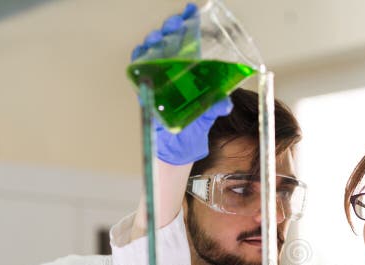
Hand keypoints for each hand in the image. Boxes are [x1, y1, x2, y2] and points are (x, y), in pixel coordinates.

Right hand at [130, 3, 232, 164]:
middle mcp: (175, 75)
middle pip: (169, 44)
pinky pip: (140, 73)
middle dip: (169, 30)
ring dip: (153, 43)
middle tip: (173, 25)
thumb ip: (214, 109)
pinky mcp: (147, 93)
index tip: (191, 11)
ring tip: (157, 38)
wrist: (178, 152)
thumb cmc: (194, 132)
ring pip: (153, 54)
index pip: (190, 44)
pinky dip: (139, 61)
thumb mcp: (207, 119)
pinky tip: (141, 53)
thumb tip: (225, 103)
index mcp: (191, 75)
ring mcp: (160, 82)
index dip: (189, 26)